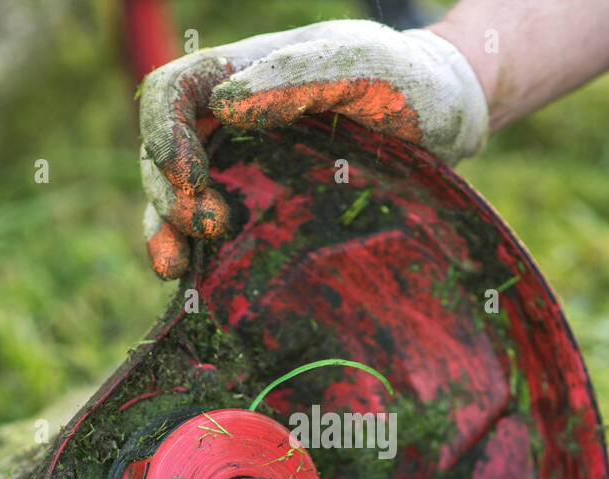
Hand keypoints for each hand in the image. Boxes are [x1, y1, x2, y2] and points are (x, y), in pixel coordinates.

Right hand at [137, 19, 488, 278]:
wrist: (446, 123)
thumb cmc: (408, 82)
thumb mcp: (364, 65)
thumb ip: (300, 75)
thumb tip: (227, 107)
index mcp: (242, 74)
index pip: (170, 92)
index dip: (163, 133)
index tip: (190, 176)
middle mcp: (230, 122)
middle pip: (162, 153)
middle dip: (167, 194)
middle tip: (207, 227)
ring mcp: (242, 169)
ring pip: (174, 198)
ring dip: (165, 231)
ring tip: (177, 267)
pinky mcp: (261, 213)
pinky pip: (210, 234)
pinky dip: (194, 258)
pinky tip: (194, 281)